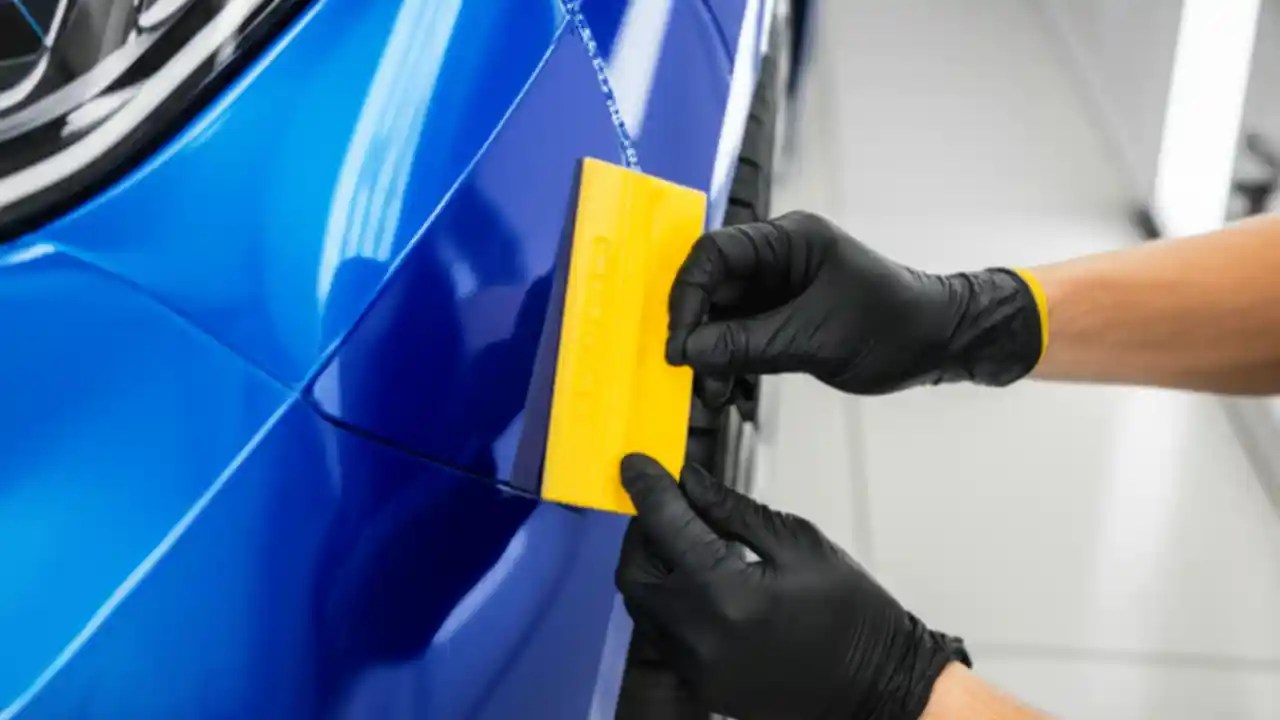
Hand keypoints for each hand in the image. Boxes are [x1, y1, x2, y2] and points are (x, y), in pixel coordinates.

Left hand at [615, 455, 968, 719]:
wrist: (877, 685)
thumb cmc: (851, 613)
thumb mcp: (798, 543)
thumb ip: (734, 511)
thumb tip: (691, 483)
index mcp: (728, 594)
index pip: (666, 527)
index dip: (648, 488)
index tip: (637, 465)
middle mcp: (700, 636)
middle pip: (636, 571)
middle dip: (643, 531)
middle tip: (666, 506)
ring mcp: (696, 667)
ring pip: (642, 606)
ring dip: (651, 568)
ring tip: (682, 542)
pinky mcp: (700, 684)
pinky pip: (661, 635)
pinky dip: (665, 602)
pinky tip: (694, 583)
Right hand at [666, 211, 1042, 393]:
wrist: (940, 345)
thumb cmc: (895, 326)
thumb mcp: (816, 337)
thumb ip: (747, 344)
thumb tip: (687, 352)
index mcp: (788, 240)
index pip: (714, 254)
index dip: (688, 295)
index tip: (679, 341)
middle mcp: (777, 259)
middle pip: (711, 285)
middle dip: (694, 328)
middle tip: (684, 369)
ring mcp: (778, 290)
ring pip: (721, 316)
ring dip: (708, 352)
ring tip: (709, 391)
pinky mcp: (781, 319)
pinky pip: (739, 336)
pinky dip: (726, 362)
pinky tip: (722, 389)